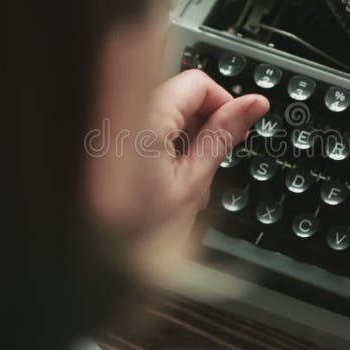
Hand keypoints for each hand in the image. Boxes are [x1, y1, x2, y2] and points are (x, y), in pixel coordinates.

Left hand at [90, 69, 268, 276]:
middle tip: (206, 166)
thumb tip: (252, 105)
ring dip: (183, 142)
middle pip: (179, 97)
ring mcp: (110, 129)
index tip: (233, 131)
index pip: (196, 82)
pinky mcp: (106, 143)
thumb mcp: (191, 185)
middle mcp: (120, 116)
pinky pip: (146, 130)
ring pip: (165, 115)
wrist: (97, 267)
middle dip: (201, 127)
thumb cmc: (134, 237)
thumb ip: (222, 137)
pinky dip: (164, 150)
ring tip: (182, 183)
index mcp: (142, 120)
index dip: (222, 105)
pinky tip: (163, 182)